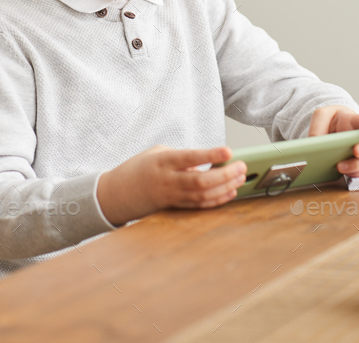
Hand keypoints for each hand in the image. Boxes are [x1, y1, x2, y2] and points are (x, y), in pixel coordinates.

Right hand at [96, 145, 247, 226]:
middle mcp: (168, 181)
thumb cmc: (140, 167)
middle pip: (201, 182)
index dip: (210, 155)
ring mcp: (171, 197)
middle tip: (241, 166)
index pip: (190, 158)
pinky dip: (217, 200)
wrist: (117, 194)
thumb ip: (183, 157)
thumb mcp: (158, 153)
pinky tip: (230, 191)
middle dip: (225, 175)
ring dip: (225, 188)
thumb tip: (210, 162)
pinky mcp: (174, 207)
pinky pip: (199, 205)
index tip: (228, 151)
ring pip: (203, 196)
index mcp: (163, 161)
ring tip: (240, 177)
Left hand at [308, 105, 358, 177]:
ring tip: (339, 166)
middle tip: (356, 151)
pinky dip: (354, 174)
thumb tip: (315, 142)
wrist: (330, 131)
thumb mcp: (320, 116)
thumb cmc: (330, 121)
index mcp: (356, 121)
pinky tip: (343, 172)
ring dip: (356, 166)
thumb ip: (318, 125)